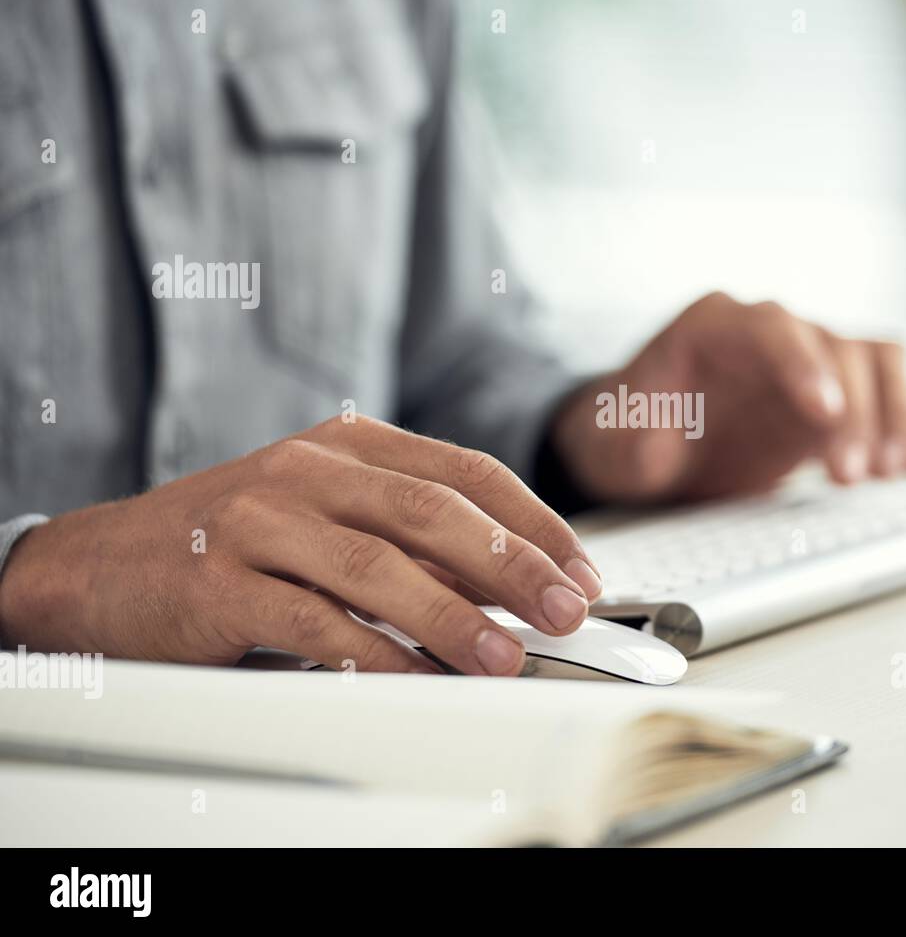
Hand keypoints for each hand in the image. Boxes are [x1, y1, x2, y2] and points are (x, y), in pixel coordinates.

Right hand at [0, 417, 602, 673]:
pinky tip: (418, 681)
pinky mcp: (221, 580)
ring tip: (506, 658)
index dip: (534, 522)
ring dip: (454, 617)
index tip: (580, 570)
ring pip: (379, 566)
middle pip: (434, 511)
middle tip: (566, 611)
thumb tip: (511, 590)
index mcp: (350, 442)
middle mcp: (309, 468)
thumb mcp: (329, 513)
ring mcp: (262, 519)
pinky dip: (375, 656)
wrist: (105, 562)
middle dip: (513, 564)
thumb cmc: (237, 540)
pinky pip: (315, 622)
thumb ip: (410, 537)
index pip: (466, 471)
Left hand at [552, 292, 905, 502]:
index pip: (770, 325)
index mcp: (711, 326)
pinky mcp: (831, 397)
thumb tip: (655, 436)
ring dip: (892, 413)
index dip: (803, 363)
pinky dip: (902, 420)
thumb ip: (634, 434)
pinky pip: (884, 390)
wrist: (646, 451)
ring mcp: (805, 362)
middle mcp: (767, 333)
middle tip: (850, 474)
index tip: (823, 412)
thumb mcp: (614, 440)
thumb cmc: (627, 435)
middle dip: (854, 410)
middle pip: (833, 345)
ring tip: (891, 470)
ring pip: (873, 361)